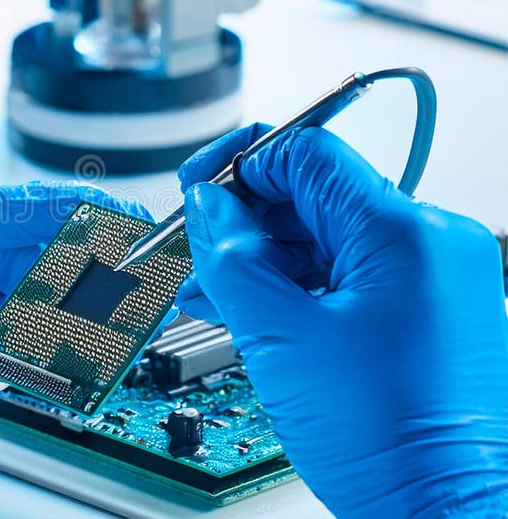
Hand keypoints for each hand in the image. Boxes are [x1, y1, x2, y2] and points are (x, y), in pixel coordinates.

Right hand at [177, 125, 507, 516]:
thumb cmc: (386, 441)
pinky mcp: (429, 309)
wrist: (441, 510)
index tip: (200, 187)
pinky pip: (351, 275)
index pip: (307, 155)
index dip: (241, 165)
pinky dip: (299, 286)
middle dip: (246, 221)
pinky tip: (255, 309)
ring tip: (214, 293)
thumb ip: (231, 256)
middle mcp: (433, 244)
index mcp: (404, 235)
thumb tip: (209, 206)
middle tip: (198, 250)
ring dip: (266, 259)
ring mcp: (435, 278)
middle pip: (315, 197)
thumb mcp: (278, 336)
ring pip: (329, 239)